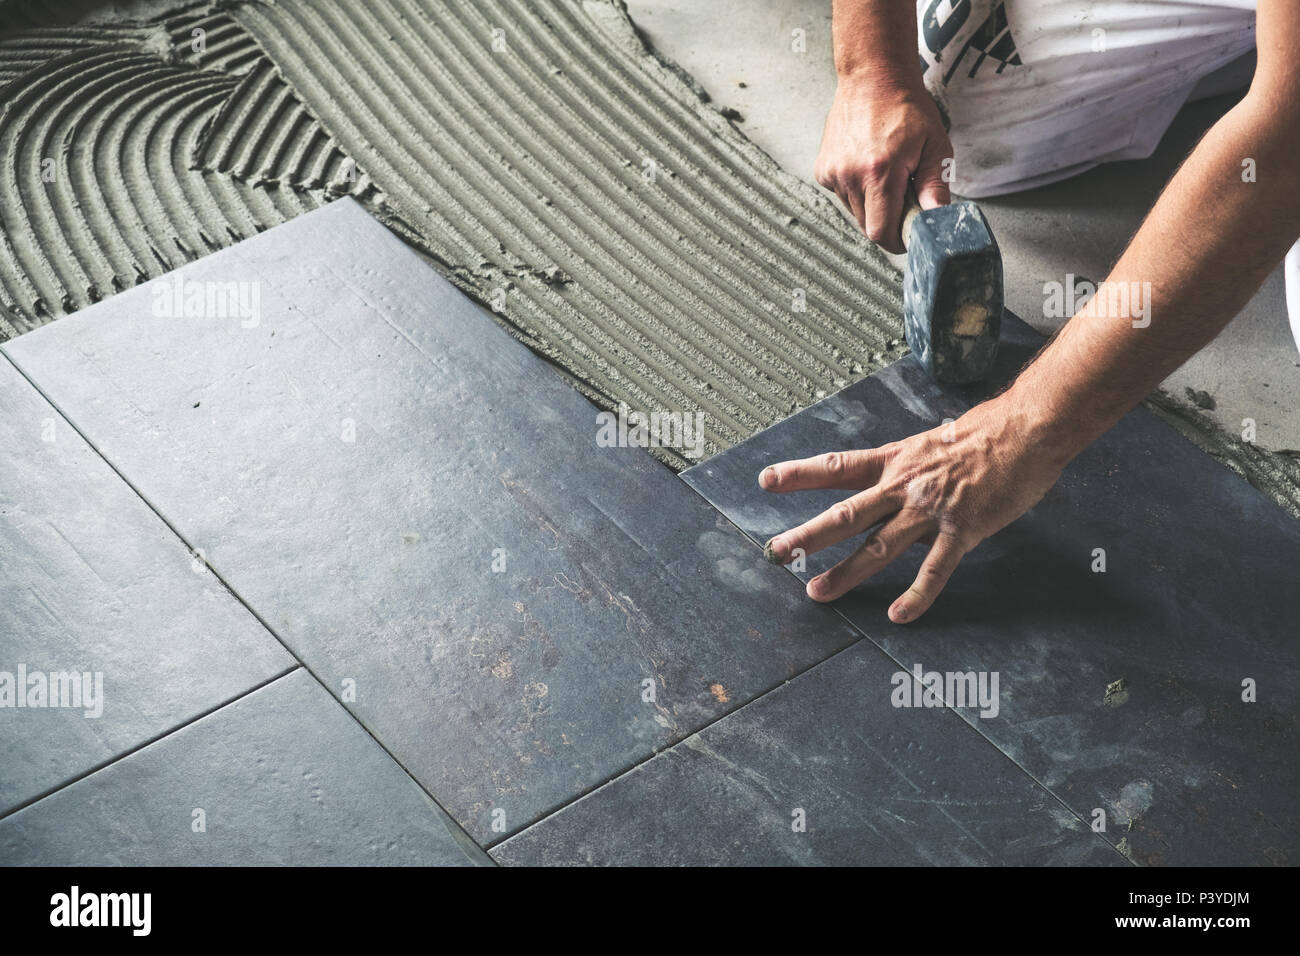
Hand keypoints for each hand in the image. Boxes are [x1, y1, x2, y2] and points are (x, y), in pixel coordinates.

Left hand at [759, 396, 1069, 621]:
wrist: (1029, 428)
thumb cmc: (987, 432)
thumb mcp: (933, 442)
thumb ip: (910, 467)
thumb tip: (894, 478)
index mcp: (896, 460)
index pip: (838, 467)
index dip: (801, 473)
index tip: (767, 481)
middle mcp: (905, 485)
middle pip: (846, 512)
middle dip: (808, 534)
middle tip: (775, 551)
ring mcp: (931, 510)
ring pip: (878, 545)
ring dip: (845, 571)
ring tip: (816, 591)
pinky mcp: (962, 530)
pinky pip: (935, 569)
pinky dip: (916, 595)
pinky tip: (898, 614)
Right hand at [814, 78, 952, 252]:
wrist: (872, 77)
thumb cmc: (905, 107)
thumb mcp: (934, 145)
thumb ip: (936, 186)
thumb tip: (937, 218)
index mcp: (879, 172)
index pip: (881, 232)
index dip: (897, 240)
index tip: (909, 232)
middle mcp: (850, 175)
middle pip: (867, 227)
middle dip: (888, 221)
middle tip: (904, 195)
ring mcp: (833, 173)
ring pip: (855, 214)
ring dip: (873, 206)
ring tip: (886, 175)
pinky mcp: (823, 170)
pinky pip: (843, 198)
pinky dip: (858, 192)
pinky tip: (868, 167)